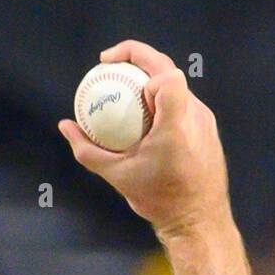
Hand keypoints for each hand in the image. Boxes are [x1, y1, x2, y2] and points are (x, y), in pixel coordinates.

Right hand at [59, 40, 231, 239]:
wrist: (198, 218)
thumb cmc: (158, 198)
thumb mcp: (116, 175)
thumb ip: (88, 150)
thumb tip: (66, 125)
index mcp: (175, 124)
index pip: (168, 77)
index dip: (146, 72)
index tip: (125, 84)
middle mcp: (196, 115)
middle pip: (170, 69)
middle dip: (138, 56)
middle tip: (109, 61)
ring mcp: (205, 119)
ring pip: (176, 86)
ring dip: (148, 81)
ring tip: (124, 92)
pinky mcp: (207, 127)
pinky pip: (182, 102)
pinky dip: (160, 101)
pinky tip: (143, 117)